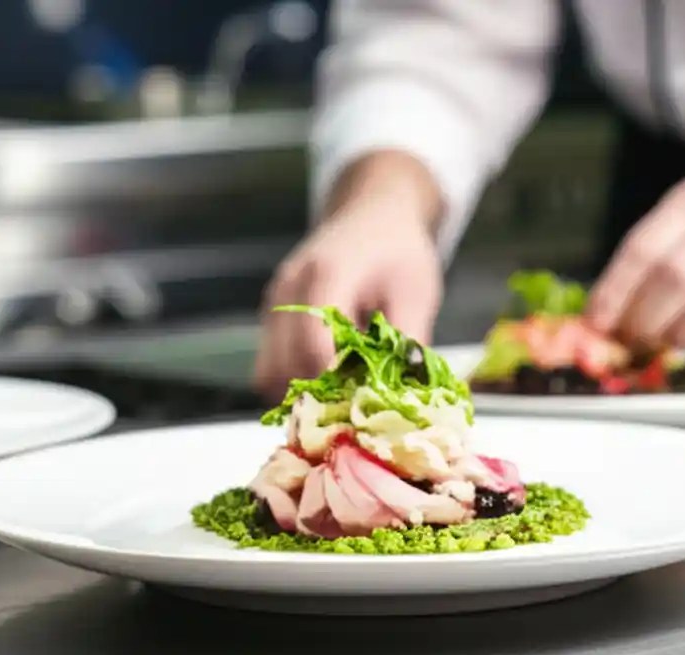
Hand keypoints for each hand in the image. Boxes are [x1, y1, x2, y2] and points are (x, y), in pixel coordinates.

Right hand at [254, 154, 443, 399]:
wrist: (373, 212)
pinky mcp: (271, 314)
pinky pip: (270, 362)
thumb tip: (404, 394)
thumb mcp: (416, 291)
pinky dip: (293, 381)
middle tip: (355, 412)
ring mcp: (274, 302)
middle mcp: (290, 289)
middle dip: (318, 395)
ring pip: (269, 371)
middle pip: (284, 364)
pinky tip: (328, 381)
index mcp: (327, 275)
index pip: (313, 344)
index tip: (362, 405)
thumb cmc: (398, 248)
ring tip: (342, 398)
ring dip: (301, 392)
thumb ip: (409, 340)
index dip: (334, 383)